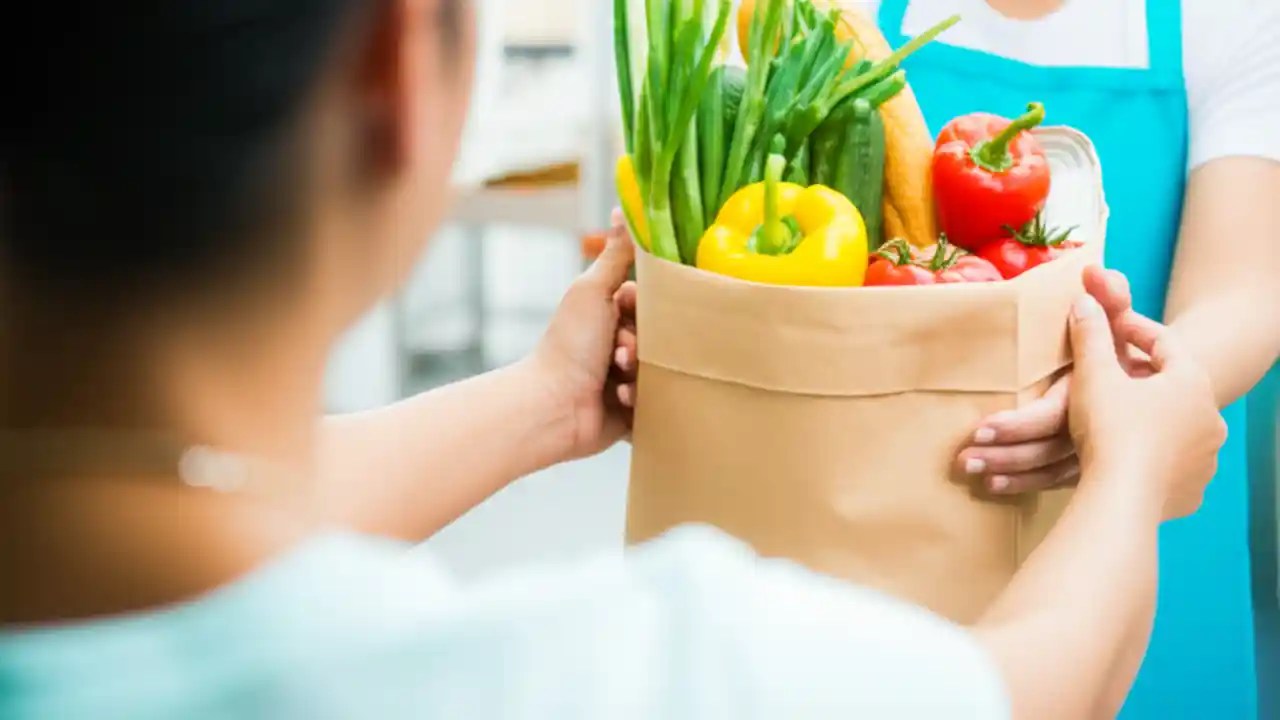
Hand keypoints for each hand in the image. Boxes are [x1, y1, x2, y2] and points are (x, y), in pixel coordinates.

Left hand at [530, 210, 638, 460]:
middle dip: (644, 347)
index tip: (631, 316)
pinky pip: (657, 404)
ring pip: (662, 372)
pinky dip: (640, 401)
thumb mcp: (594, 290)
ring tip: (619, 378)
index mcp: (611, 315)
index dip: (650, 311)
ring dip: (641, 374)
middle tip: (622, 353)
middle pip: (661, 339)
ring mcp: (627, 381)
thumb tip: (622, 206)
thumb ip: (616, 253)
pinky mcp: (633, 413)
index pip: (653, 306)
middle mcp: (620, 346)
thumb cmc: (569, 345)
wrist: (553, 406)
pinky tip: (621, 401)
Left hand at [957, 267, 1144, 493]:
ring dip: (1013, 476)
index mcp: (1101, 393)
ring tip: (974, 478)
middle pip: (1048, 449)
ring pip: (1053, 470)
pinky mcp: (1098, 467)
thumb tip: (1092, 269)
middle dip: (1006, 456)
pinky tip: (997, 489)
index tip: (980, 429)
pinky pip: (1061, 482)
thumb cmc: (1130, 346)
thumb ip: (1109, 296)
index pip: (1054, 414)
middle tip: (964, 461)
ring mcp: (1102, 452)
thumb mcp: (1123, 318)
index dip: (1018, 423)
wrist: (1169, 386)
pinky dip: (1029, 486)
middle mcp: (1102, 427)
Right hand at [1067, 284, 1225, 518]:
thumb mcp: (1094, 375)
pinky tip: (1129, 461)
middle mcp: (1209, 420)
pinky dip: (1153, 459)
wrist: (1121, 499)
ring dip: (1150, 421)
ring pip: (1176, 429)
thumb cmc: (1112, 429)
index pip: (1165, 342)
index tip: (1108, 326)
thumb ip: (1091, 334)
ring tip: (1116, 422)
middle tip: (1110, 376)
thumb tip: (1084, 299)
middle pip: (1174, 387)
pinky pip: (1173, 466)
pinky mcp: (1191, 493)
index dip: (1133, 329)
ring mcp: (1205, 460)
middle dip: (1142, 379)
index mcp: (1191, 382)